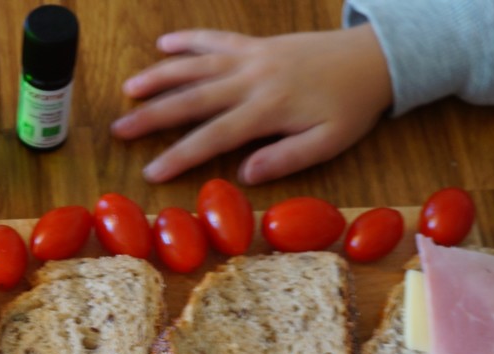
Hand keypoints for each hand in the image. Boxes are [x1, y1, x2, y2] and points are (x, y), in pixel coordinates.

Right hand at [111, 26, 391, 184]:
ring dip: (160, 75)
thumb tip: (244, 175)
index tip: (149, 172)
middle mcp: (252, 79)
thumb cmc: (352, 106)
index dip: (178, 156)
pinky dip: (189, 40)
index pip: (213, 137)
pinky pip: (216, 39)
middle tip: (118, 129)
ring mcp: (251, 57)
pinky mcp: (256, 44)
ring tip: (128, 89)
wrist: (374, 57)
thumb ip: (286, 159)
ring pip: (196, 66)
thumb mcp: (329, 142)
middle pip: (192, 98)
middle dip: (152, 115)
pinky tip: (164, 45)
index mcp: (268, 109)